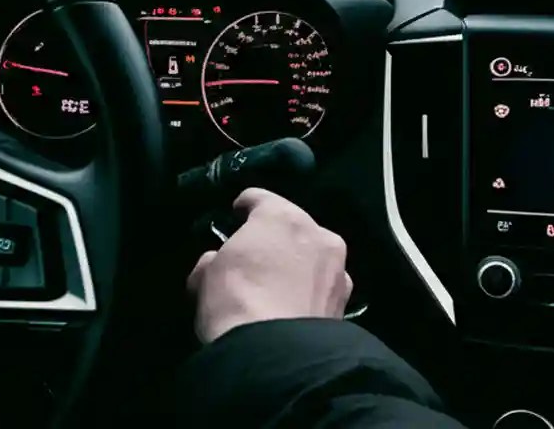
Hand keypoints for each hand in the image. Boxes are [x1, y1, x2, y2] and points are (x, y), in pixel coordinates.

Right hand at [187, 188, 351, 343]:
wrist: (276, 353)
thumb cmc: (235, 301)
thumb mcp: (206, 275)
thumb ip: (215, 259)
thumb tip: (217, 262)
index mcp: (281, 216)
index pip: (260, 198)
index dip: (244, 207)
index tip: (235, 216)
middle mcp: (317, 233)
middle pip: (292, 227)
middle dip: (276, 238)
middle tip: (256, 259)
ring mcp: (338, 267)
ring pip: (313, 256)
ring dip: (298, 264)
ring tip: (279, 286)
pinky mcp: (346, 300)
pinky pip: (323, 286)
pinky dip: (312, 291)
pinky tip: (297, 307)